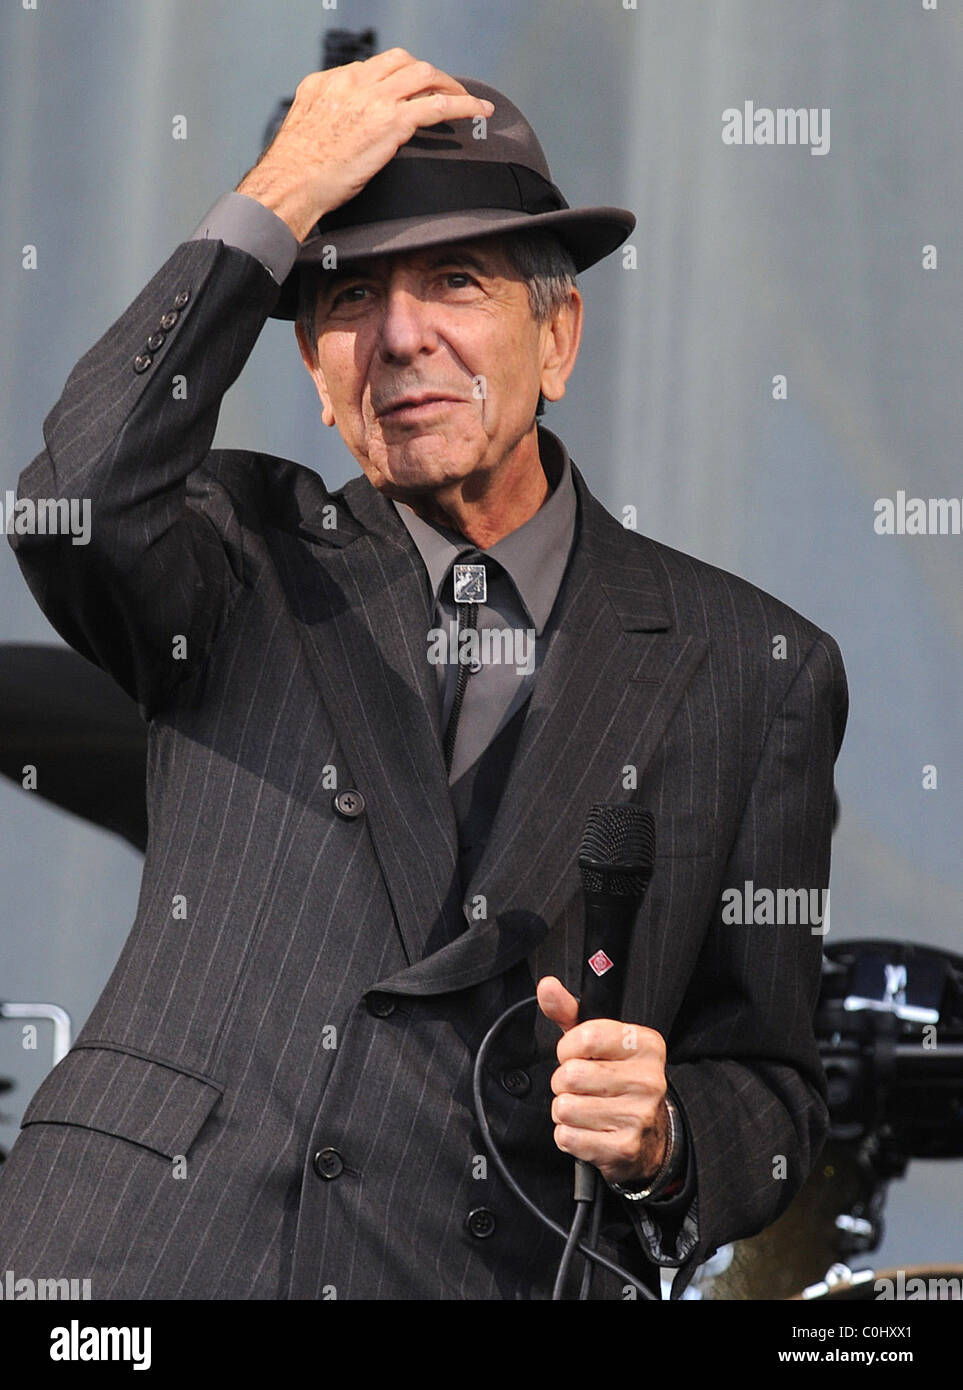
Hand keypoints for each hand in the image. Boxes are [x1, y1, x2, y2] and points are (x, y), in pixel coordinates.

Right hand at [236, 48, 494, 241]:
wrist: (291, 183)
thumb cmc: (294, 173)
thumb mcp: (306, 132)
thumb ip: (326, 120)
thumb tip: (339, 132)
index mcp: (328, 82)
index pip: (371, 68)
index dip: (394, 79)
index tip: (407, 94)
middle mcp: (352, 81)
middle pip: (400, 61)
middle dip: (425, 73)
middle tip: (442, 90)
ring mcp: (374, 98)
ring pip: (423, 74)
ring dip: (449, 84)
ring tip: (466, 100)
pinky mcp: (391, 121)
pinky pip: (438, 105)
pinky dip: (464, 106)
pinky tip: (480, 112)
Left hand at [537, 975, 668, 1186]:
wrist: (649, 1134)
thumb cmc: (616, 1079)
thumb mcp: (597, 1041)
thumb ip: (569, 1011)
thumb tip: (546, 986)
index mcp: (646, 1045)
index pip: (585, 1037)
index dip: (568, 1049)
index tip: (576, 1056)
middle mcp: (649, 1080)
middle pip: (571, 1075)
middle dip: (563, 1082)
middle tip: (580, 1087)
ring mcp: (639, 1116)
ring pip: (565, 1108)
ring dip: (564, 1110)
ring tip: (585, 1108)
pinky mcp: (625, 1148)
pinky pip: (568, 1137)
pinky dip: (568, 1135)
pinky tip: (588, 1130)